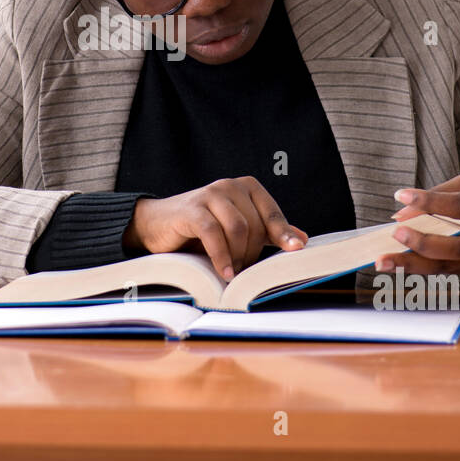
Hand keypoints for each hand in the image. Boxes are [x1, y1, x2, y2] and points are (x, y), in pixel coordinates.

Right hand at [124, 177, 307, 280]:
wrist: (157, 224)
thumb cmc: (201, 229)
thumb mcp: (239, 230)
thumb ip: (267, 232)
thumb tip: (302, 239)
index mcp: (246, 187)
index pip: (272, 212)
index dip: (283, 233)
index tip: (296, 251)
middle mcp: (230, 186)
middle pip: (254, 224)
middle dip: (251, 253)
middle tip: (243, 273)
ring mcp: (210, 194)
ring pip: (238, 228)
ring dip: (238, 256)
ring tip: (232, 274)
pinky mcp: (192, 209)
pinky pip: (213, 233)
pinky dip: (221, 256)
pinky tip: (223, 272)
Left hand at [378, 175, 459, 278]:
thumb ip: (439, 194)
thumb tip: (402, 212)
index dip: (430, 201)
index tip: (401, 194)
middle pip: (456, 247)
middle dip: (423, 242)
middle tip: (397, 232)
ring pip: (444, 268)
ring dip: (410, 266)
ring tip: (382, 261)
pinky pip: (438, 273)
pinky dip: (413, 270)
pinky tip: (392, 266)